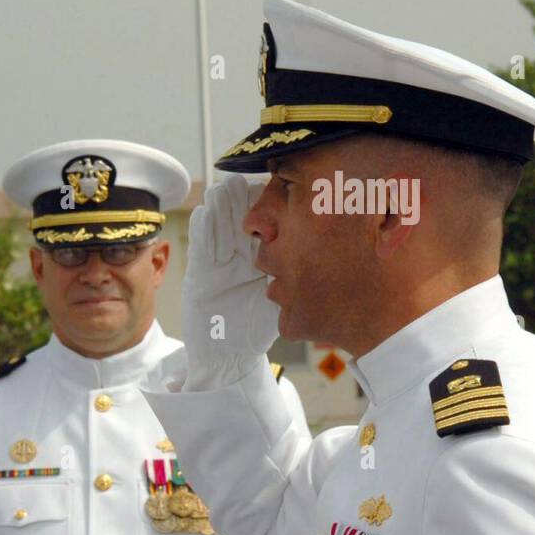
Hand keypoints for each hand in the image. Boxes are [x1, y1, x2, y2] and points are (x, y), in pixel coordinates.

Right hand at [181, 173, 279, 389]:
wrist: (226, 356)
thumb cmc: (255, 332)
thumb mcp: (283, 303)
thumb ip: (296, 280)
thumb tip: (335, 258)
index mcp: (260, 258)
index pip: (268, 222)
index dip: (273, 203)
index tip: (283, 185)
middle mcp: (238, 255)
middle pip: (242, 216)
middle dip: (246, 197)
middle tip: (251, 178)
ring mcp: (217, 262)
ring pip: (218, 224)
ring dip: (221, 206)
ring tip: (226, 189)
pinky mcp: (199, 273)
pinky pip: (200, 245)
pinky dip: (202, 228)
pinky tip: (205, 212)